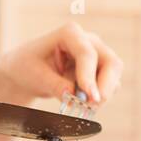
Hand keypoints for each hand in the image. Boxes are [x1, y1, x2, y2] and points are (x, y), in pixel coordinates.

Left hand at [0, 22, 122, 105]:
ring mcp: (98, 55)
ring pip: (114, 76)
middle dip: (105, 86)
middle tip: (91, 106)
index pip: (87, 54)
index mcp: (70, 33)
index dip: (89, 76)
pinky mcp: (101, 70)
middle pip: (111, 62)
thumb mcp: (36, 76)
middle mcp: (89, 41)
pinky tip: (81, 102)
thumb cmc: (28, 67)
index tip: (88, 98)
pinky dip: (99, 98)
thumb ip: (56, 85)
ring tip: (79, 106)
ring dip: (101, 95)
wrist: (27, 71)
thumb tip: (75, 96)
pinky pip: (109, 86)